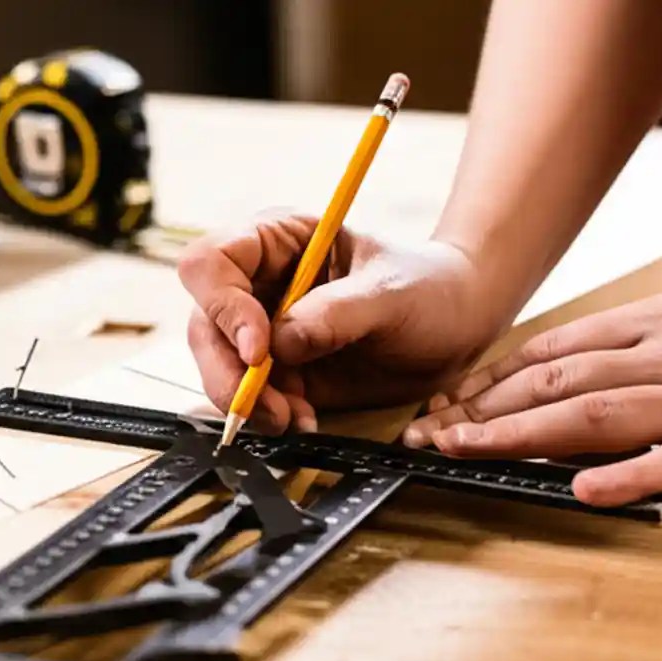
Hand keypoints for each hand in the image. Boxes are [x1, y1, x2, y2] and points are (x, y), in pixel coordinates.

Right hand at [177, 210, 509, 433]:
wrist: (457, 328)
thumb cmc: (430, 289)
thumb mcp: (391, 294)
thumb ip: (336, 313)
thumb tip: (281, 342)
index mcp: (277, 241)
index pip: (211, 263)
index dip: (223, 305)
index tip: (259, 348)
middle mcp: (258, 283)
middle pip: (204, 323)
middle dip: (227, 370)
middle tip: (267, 402)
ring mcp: (263, 329)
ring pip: (218, 366)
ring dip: (247, 401)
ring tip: (293, 417)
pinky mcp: (277, 371)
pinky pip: (248, 397)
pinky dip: (268, 416)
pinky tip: (304, 419)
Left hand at [404, 282, 661, 506]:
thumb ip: (630, 345)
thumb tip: (548, 377)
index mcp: (660, 318)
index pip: (553, 350)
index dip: (491, 377)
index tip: (444, 401)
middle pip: (559, 380)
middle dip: (484, 407)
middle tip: (431, 434)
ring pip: (598, 414)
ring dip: (521, 435)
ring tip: (468, 451)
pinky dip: (629, 475)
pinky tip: (583, 492)